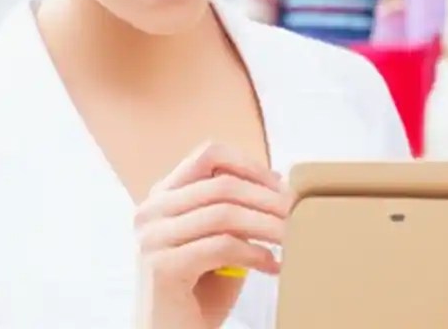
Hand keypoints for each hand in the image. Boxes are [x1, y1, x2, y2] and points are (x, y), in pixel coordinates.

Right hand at [133, 143, 289, 328]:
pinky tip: (272, 265)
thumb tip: (277, 179)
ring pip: (224, 213)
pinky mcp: (162, 267)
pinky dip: (255, 253)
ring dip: (267, 224)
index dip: (250, 165)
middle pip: (221, 184)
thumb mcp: (216, 240)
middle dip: (267, 198)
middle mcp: (151, 212)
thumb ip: (234, 210)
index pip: (208, 155)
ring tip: (291, 238)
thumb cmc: (197, 292)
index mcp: (161, 197)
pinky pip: (221, 247)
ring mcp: (152, 238)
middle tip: (296, 213)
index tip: (280, 185)